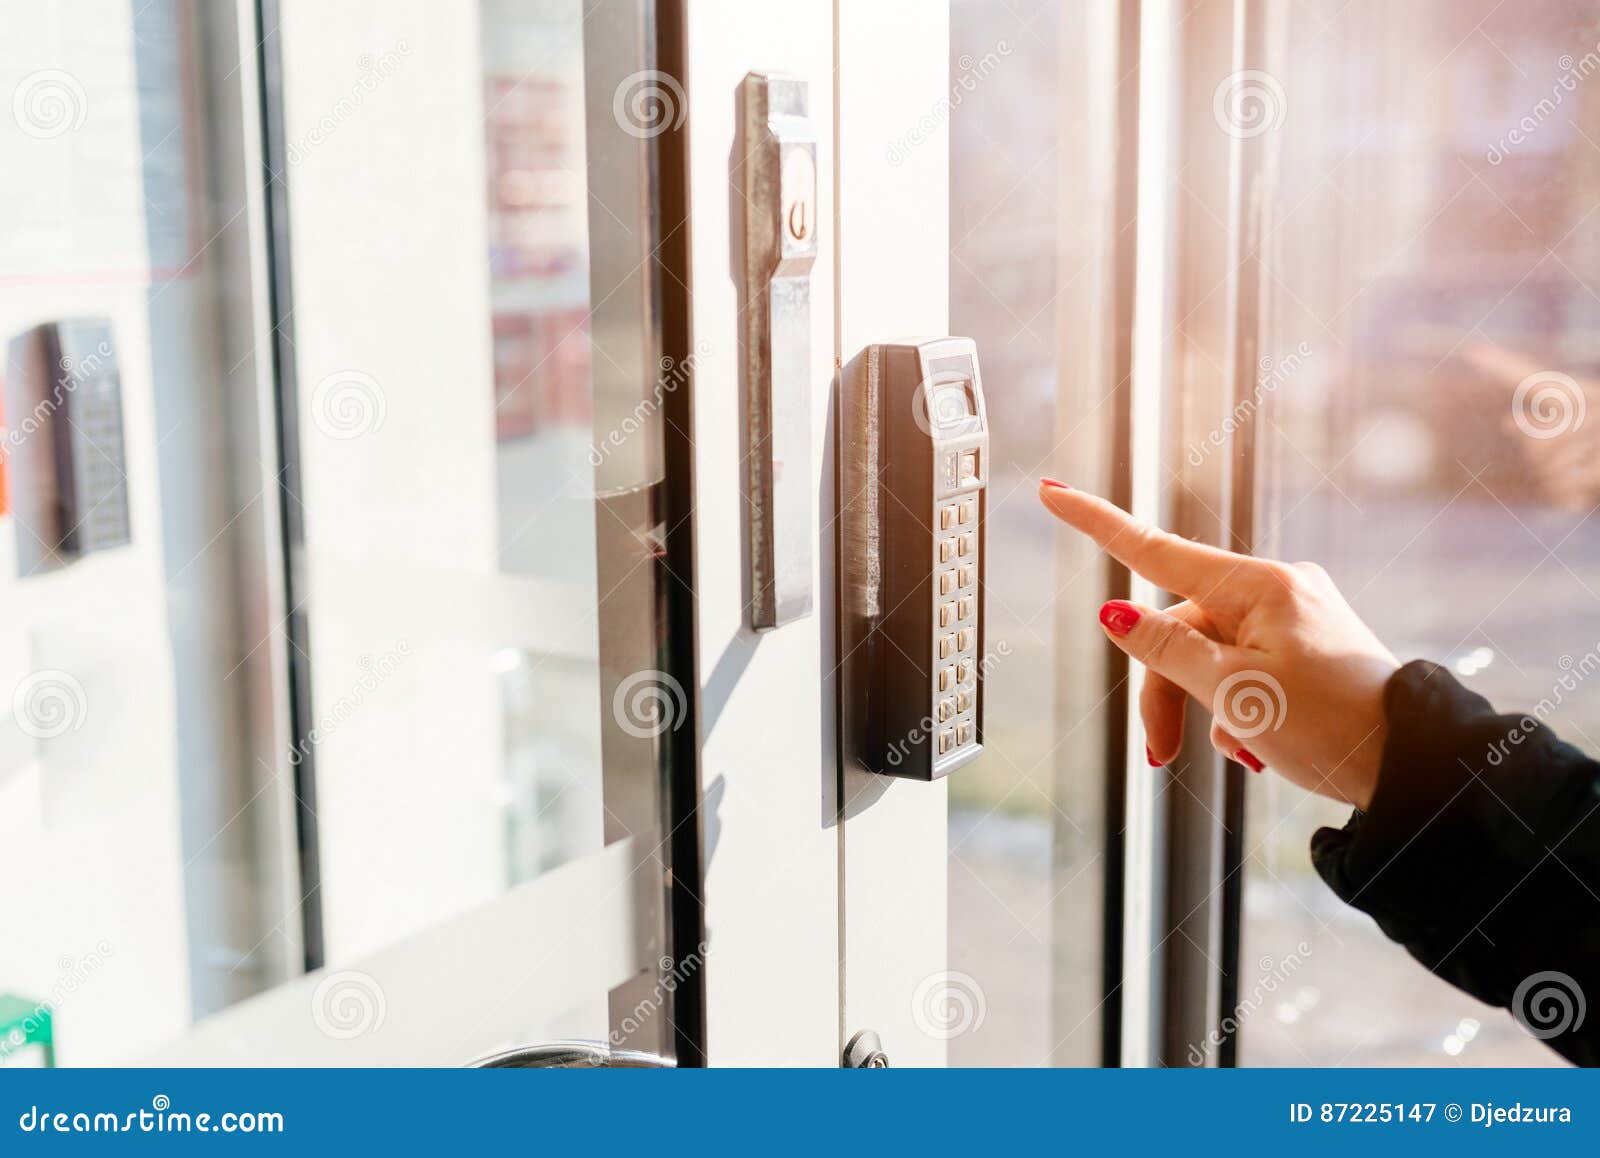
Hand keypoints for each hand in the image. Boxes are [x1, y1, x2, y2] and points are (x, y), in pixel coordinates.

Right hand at [1038, 480, 1398, 808]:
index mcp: (1259, 587)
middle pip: (1180, 627)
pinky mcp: (1308, 647)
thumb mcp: (1233, 692)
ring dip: (1203, 705)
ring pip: (1209, 655)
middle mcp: (1276, 590)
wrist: (1414, 767)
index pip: (1155, 551)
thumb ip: (1165, 649)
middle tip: (1161, 753)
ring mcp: (1294, 618)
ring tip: (1234, 750)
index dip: (1097, 522)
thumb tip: (1114, 612)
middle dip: (1165, 688)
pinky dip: (1237, 707)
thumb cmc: (1332, 726)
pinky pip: (1245, 668)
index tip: (1052, 491)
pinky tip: (1258, 745)